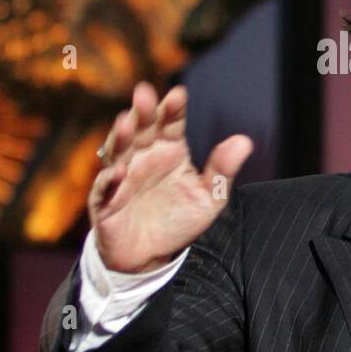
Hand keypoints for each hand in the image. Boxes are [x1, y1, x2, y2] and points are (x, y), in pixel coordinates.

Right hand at [90, 80, 252, 273]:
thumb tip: (244, 142)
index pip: (171, 123)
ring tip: (127, 123)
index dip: (173, 109)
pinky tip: (121, 172)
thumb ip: (223, 170)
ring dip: (121, 136)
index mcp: (169, 151)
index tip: (178, 95)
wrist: (150, 257)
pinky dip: (112, 179)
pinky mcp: (106, 200)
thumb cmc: (178, 221)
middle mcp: (144, 157)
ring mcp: (122, 176)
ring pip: (119, 150)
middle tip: (144, 94)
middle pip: (141, 128)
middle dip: (142, 111)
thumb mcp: (209, 198)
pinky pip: (106, 187)